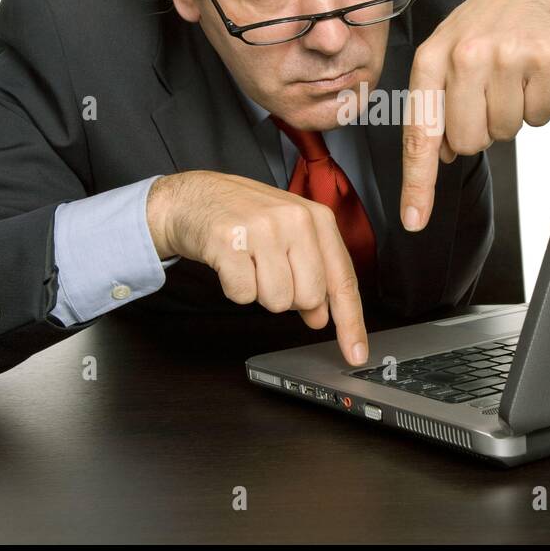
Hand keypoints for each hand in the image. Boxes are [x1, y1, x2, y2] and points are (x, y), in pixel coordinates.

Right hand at [147, 171, 367, 364]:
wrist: (192, 197)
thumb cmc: (243, 217)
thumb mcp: (288, 236)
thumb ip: (312, 274)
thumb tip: (321, 316)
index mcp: (317, 217)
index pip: (343, 279)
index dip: (350, 322)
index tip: (356, 353)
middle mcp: (295, 219)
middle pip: (309, 297)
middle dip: (288, 297)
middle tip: (269, 270)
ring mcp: (262, 228)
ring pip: (277, 300)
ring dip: (259, 292)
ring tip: (248, 262)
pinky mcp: (229, 241)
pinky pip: (243, 294)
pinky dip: (235, 288)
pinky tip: (230, 262)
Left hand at [399, 0, 549, 230]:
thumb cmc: (488, 26)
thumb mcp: (447, 54)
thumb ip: (436, 103)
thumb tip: (441, 152)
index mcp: (432, 59)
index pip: (420, 132)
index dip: (418, 183)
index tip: (414, 220)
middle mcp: (464, 56)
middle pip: (468, 142)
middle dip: (481, 129)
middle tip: (489, 94)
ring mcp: (505, 55)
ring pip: (506, 132)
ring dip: (512, 114)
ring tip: (512, 78)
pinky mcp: (543, 58)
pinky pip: (539, 116)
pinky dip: (539, 104)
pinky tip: (534, 75)